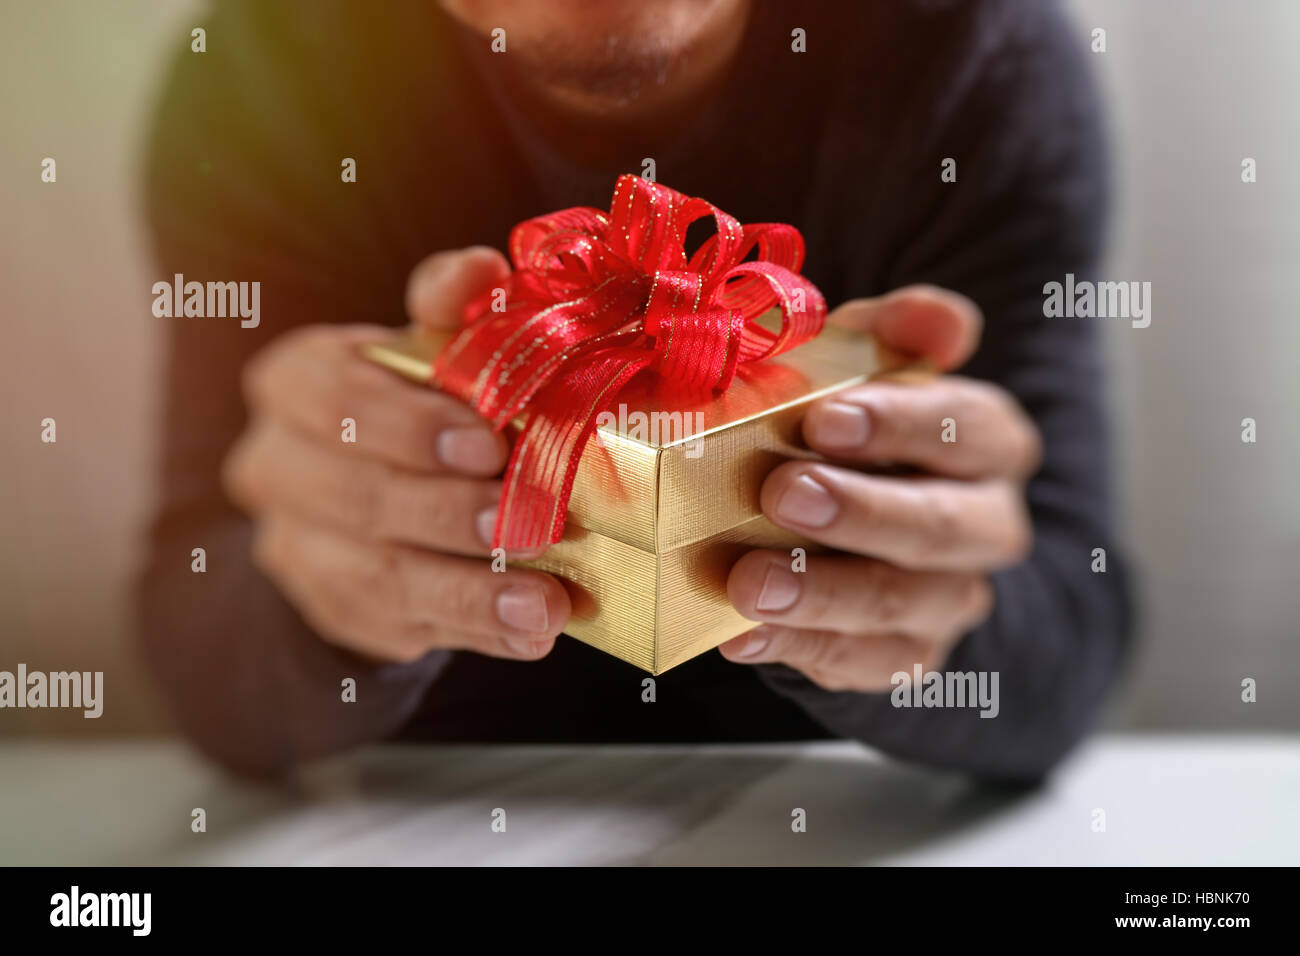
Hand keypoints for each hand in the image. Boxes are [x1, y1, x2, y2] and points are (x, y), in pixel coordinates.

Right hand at [222, 247, 570, 663]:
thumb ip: (451, 307)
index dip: (409, 424)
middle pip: (355, 495)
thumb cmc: (419, 402)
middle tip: (529, 525)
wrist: (376, 487)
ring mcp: (295, 546)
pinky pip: (396, 628)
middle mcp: (276, 465)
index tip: (488, 444)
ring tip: (541, 605)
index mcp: (296, 383)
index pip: (335, 399)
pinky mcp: (332, 607)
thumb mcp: (429, 348)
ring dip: (469, 592)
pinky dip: (470, 630)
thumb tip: (480, 271)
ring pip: (376, 574)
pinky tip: (527, 633)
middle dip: (448, 513)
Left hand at [720, 286, 1040, 690]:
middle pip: (943, 524)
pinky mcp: (908, 654)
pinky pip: (864, 662)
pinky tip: (741, 636)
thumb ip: (885, 335)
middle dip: (861, 511)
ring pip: (903, 603)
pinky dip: (799, 649)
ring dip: (823, 592)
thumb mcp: (857, 369)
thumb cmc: (842, 433)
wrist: (845, 526)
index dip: (902, 423)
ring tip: (750, 581)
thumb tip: (933, 318)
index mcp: (982, 440)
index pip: (968, 425)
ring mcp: (949, 597)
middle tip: (782, 493)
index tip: (824, 419)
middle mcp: (984, 523)